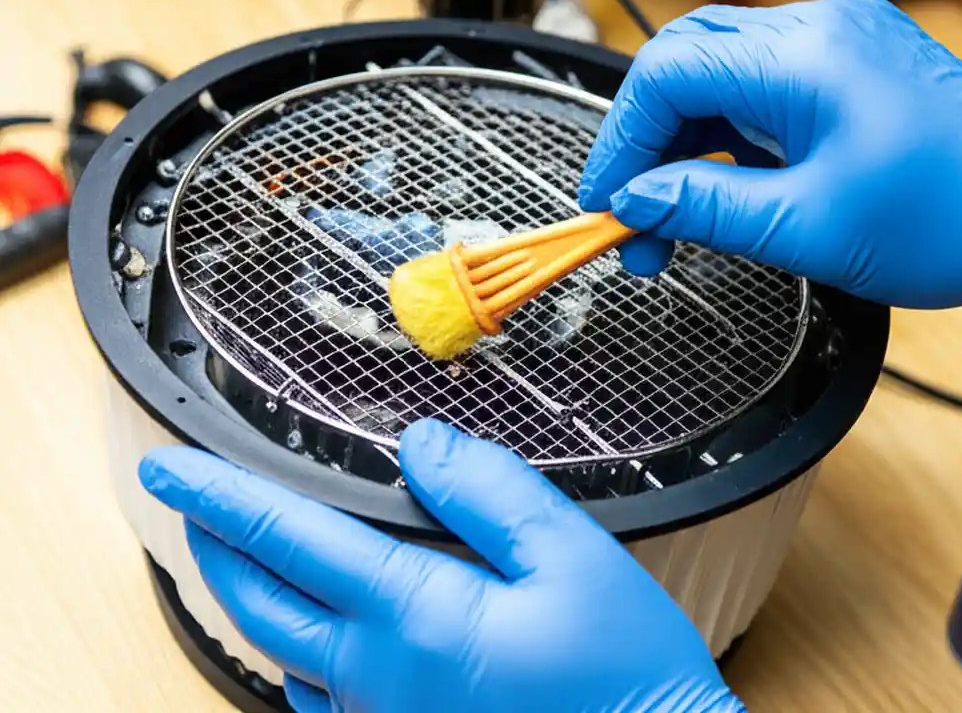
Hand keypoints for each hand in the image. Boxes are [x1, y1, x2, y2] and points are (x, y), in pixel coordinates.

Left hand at [139, 420, 742, 712]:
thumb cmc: (622, 676)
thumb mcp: (572, 558)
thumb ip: (489, 492)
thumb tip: (422, 446)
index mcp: (413, 618)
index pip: (285, 540)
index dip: (217, 496)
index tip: (167, 467)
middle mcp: (376, 677)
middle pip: (258, 603)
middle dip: (215, 546)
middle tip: (194, 503)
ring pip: (279, 655)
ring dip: (252, 598)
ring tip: (250, 556)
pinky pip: (317, 699)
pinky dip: (295, 655)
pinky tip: (315, 639)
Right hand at [579, 0, 961, 312]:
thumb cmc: (959, 219)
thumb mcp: (812, 228)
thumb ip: (709, 209)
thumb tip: (637, 202)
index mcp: (807, 59)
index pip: (666, 74)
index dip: (621, 142)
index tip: (608, 205)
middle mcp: (821, 28)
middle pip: (687, 61)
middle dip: (649, 141)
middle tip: (638, 219)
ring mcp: (842, 39)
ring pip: (724, 73)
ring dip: (691, 143)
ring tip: (685, 220)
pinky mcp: (858, 64)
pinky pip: (768, 85)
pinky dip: (736, 135)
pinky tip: (734, 189)